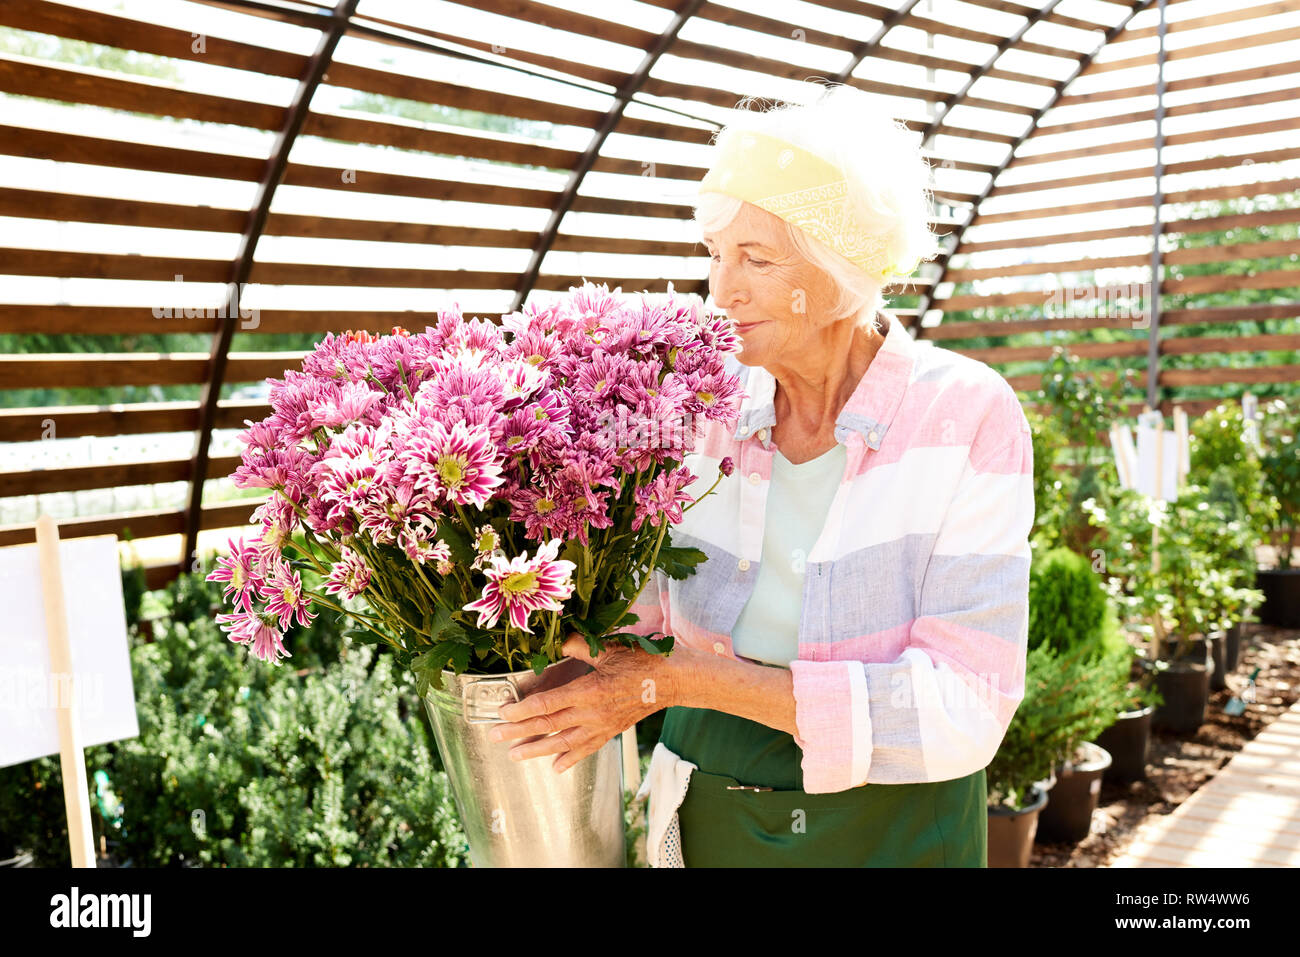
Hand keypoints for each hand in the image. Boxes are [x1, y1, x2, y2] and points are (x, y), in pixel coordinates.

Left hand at [487, 631, 672, 773]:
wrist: (672, 682)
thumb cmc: (643, 661)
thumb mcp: (610, 648)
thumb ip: (580, 646)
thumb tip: (558, 641)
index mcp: (589, 690)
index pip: (547, 704)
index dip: (522, 710)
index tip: (503, 713)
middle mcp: (592, 713)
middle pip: (548, 726)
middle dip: (519, 733)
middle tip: (495, 737)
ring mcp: (601, 726)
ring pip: (562, 743)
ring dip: (536, 750)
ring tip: (515, 756)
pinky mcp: (610, 732)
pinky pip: (586, 749)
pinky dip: (569, 760)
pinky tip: (555, 768)